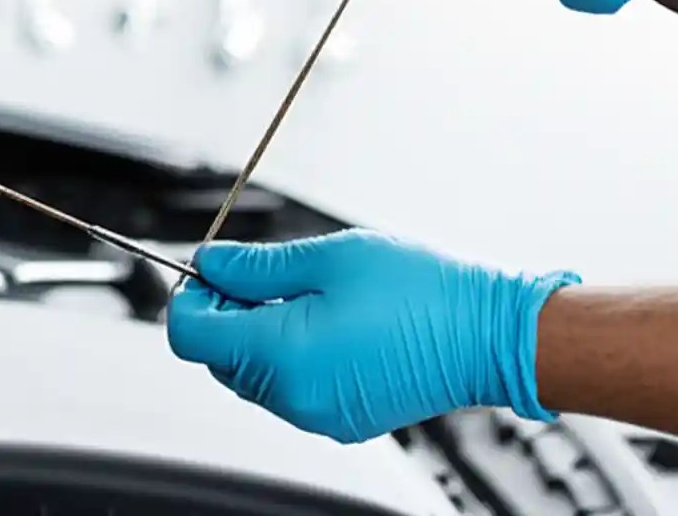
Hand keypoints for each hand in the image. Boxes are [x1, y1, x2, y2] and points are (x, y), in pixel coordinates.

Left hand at [166, 228, 578, 443]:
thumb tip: (211, 263)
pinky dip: (290, 356)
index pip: (190, 335)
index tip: (215, 271)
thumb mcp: (329, 257)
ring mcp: (317, 415)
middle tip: (265, 275)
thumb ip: (257, 265)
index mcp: (282, 356)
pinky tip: (329, 323)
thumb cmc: (422, 293)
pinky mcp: (340, 420)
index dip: (193, 296)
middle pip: (217, 357)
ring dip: (259, 334)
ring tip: (309, 296)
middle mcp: (293, 397)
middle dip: (227, 313)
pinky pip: (289, 389)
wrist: (488, 335)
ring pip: (251, 374)